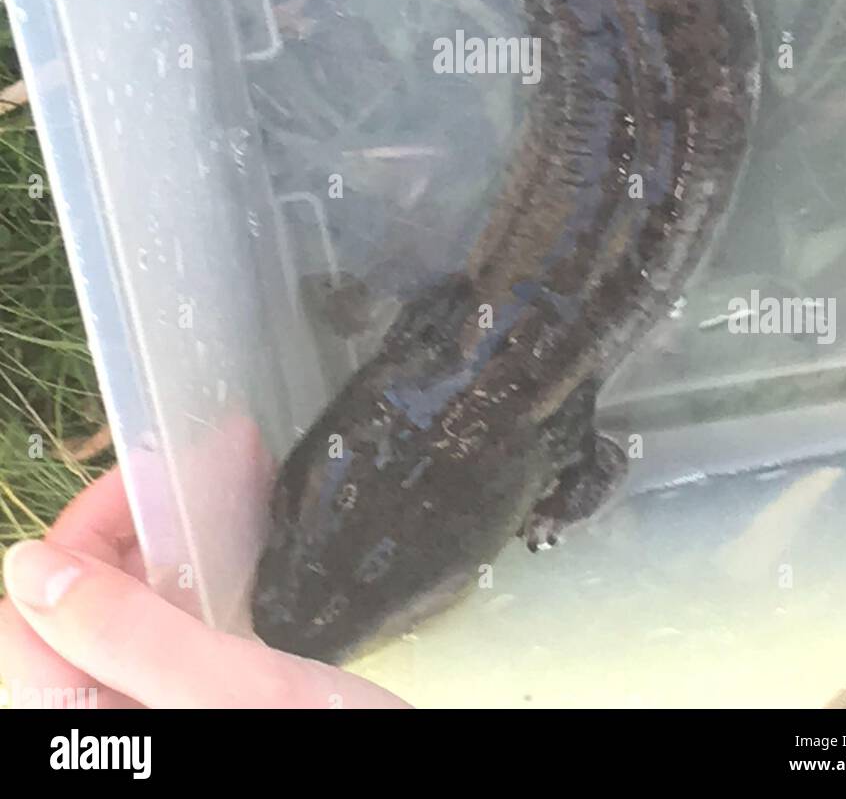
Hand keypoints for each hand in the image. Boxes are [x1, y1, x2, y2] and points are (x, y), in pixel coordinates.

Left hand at [0, 467, 409, 708]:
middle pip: (70, 611)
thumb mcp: (230, 691)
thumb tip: (29, 566)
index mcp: (89, 726)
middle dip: (124, 529)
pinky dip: (190, 581)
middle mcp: (111, 723)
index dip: (76, 536)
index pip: (26, 615)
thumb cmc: (323, 744)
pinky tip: (237, 552)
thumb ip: (127, 637)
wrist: (409, 777)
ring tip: (223, 492)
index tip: (147, 484)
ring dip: (160, 547)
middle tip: (195, 476)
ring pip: (118, 617)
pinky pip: (163, 635)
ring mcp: (155, 716)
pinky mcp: (195, 708)